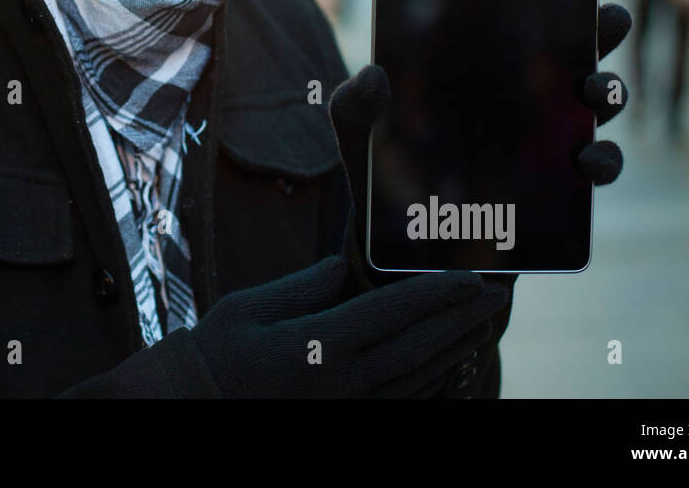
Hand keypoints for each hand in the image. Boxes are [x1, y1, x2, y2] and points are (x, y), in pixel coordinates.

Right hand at [188, 254, 509, 396]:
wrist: (191, 408)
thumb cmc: (214, 352)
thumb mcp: (249, 306)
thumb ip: (302, 286)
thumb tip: (342, 268)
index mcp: (318, 346)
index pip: (394, 313)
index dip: (437, 293)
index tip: (471, 275)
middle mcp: (341, 382)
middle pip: (419, 347)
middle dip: (462, 319)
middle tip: (497, 296)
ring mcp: (345, 408)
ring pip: (417, 379)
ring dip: (455, 349)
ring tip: (482, 324)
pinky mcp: (342, 420)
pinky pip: (400, 402)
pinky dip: (431, 381)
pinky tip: (447, 364)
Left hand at [329, 2, 634, 281]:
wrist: (397, 265)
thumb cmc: (379, 190)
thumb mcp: (358, 144)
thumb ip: (355, 109)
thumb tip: (371, 73)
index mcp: (474, 78)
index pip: (516, 27)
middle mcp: (517, 105)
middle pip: (571, 56)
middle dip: (600, 34)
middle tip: (606, 20)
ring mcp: (541, 148)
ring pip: (594, 110)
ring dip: (609, 93)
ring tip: (597, 93)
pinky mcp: (554, 195)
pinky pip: (592, 173)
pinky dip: (602, 162)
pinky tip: (588, 161)